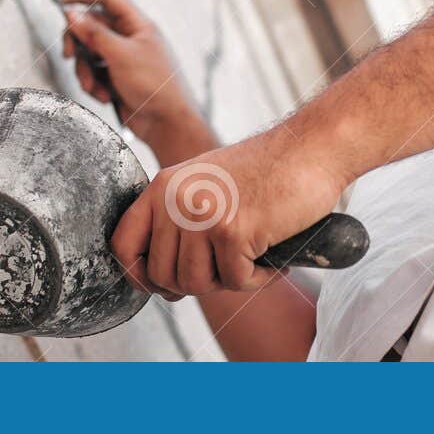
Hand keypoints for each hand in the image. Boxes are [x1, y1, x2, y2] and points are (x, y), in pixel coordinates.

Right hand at [57, 0, 202, 147]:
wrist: (167, 123)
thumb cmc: (155, 86)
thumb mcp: (121, 55)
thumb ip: (95, 34)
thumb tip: (72, 14)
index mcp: (138, 25)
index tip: (58, 1)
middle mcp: (129, 38)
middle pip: (91, 27)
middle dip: (78, 43)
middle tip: (68, 54)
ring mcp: (122, 58)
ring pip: (88, 53)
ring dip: (85, 71)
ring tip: (94, 87)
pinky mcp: (115, 77)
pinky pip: (93, 73)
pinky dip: (93, 84)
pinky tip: (104, 96)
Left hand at [110, 127, 349, 298]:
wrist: (312, 147)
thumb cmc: (267, 170)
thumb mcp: (205, 183)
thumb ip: (176, 218)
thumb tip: (156, 277)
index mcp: (163, 186)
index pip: (122, 243)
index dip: (137, 275)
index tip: (160, 285)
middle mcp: (175, 199)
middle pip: (163, 275)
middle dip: (196, 283)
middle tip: (227, 268)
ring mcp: (202, 215)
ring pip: (196, 284)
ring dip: (227, 281)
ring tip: (250, 259)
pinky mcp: (233, 231)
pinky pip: (235, 281)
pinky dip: (257, 278)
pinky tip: (272, 257)